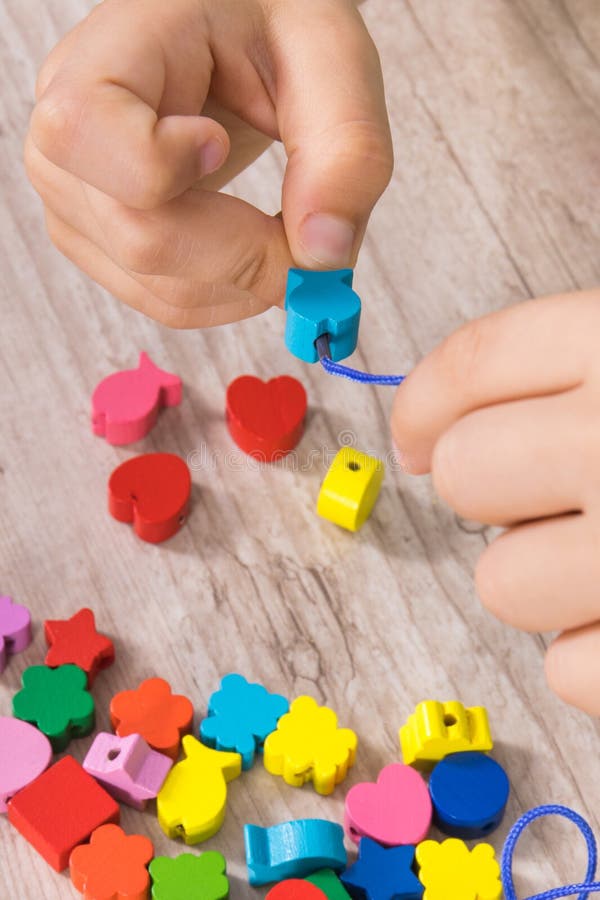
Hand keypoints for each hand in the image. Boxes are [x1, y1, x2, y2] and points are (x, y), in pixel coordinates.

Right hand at [25, 0, 392, 326]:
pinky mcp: (95, 234)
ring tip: (280, 232)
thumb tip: (324, 258)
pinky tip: (250, 249)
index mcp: (114, 50)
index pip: (85, 130)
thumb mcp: (330, 57)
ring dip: (242, 284)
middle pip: (139, 238)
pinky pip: (159, 299)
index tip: (226, 147)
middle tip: (302, 231)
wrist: (239, 30)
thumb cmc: (275, 27)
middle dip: (244, 256)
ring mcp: (72, 188)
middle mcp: (69, 123)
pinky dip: (226, 295)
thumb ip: (346, 148)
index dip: (163, 165)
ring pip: (152, 285)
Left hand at [391, 291, 599, 714]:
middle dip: (491, 488)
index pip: (478, 363)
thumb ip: (575, 369)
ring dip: (542, 576)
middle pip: (466, 472)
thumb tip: (441, 432)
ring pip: (502, 583)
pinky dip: (592, 651)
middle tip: (553, 495)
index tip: (417, 438)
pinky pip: (566, 670)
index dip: (429, 403)